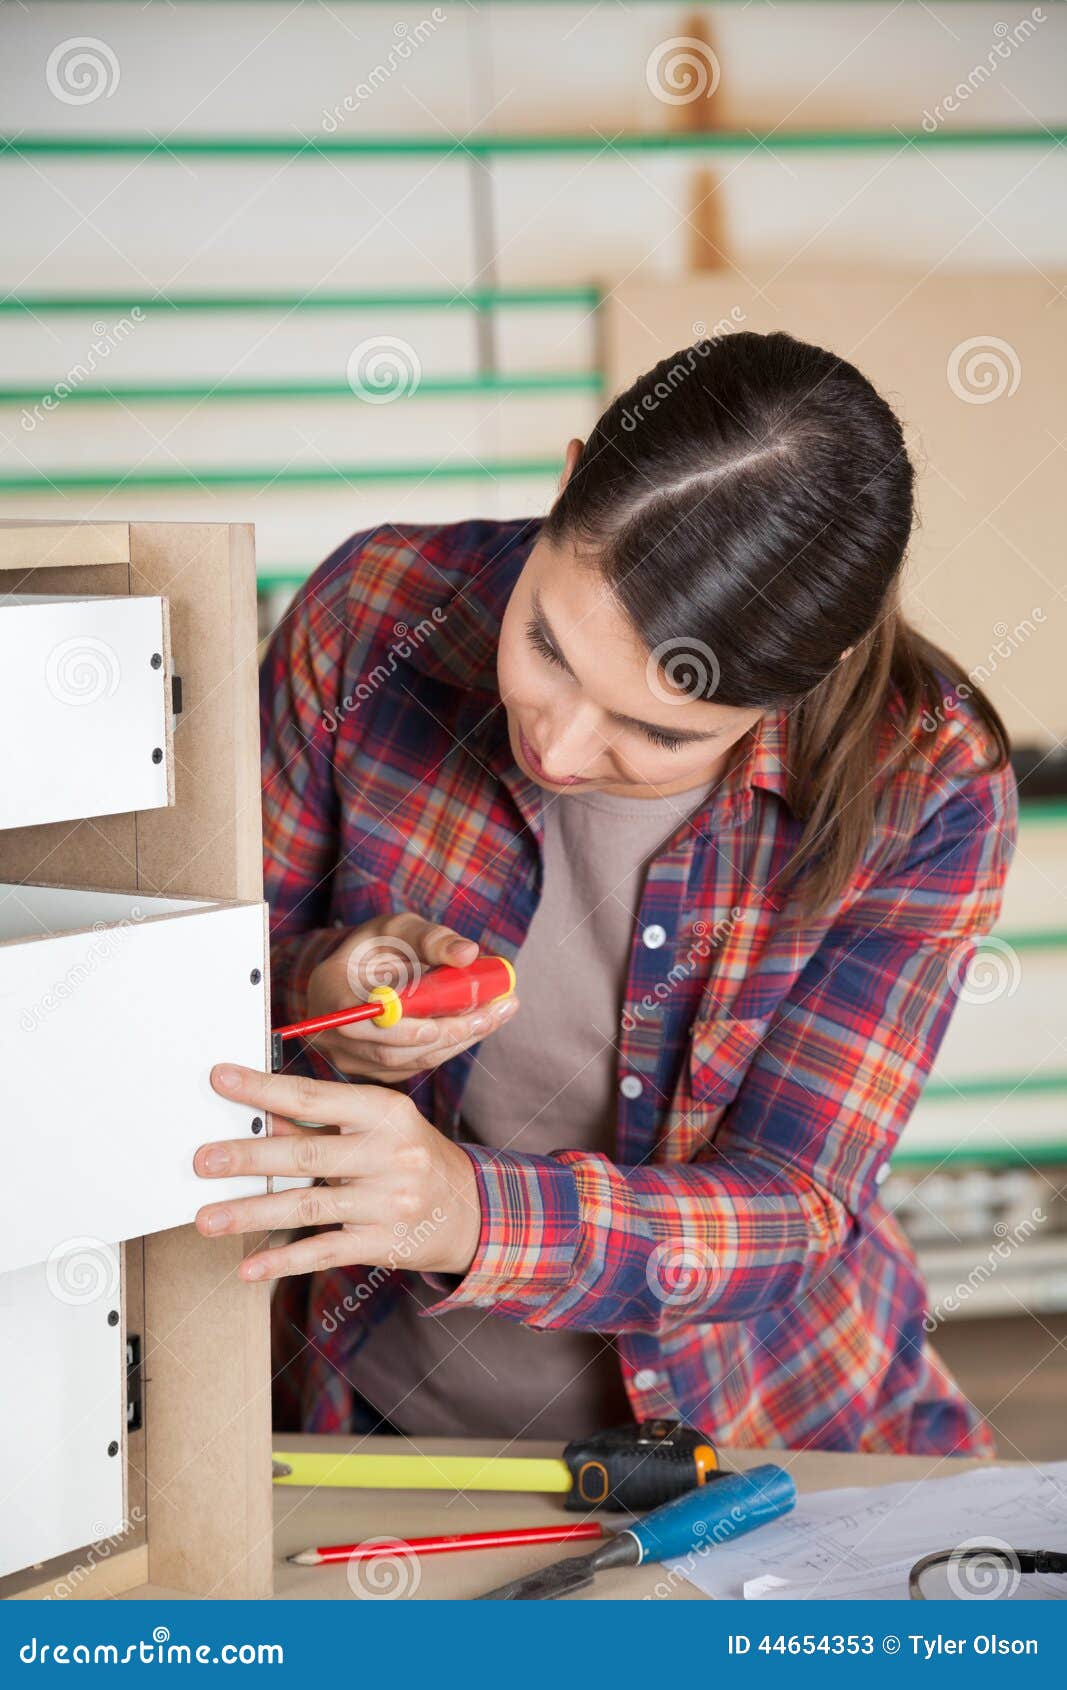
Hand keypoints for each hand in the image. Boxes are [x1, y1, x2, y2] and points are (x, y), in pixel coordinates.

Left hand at [193, 1063, 482, 1280]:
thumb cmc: (412, 1156)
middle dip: (249, 1158)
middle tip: (204, 1160)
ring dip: (251, 1212)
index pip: (312, 1097)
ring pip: (307, 1206)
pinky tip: (249, 1266)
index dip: (263, 1089)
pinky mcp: (382, 1243)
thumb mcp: (377, 1128)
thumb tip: (261, 1118)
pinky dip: (283, 1260)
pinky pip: (324, 1251)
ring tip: (208, 1218)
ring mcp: (388, 1202)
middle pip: (306, 1155)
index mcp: (384, 1112)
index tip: (221, 1080)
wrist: (470, 1208)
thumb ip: (322, 1124)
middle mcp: (389, 1154)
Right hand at [305, 912, 517, 1080]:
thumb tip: (468, 953)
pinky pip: (419, 1064)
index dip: (398, 1029)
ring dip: (460, 1039)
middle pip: (392, 1048)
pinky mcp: (379, 1070)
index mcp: (329, 993)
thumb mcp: (399, 929)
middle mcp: (334, 1034)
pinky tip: (483, 1022)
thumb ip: (430, 938)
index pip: (358, 1021)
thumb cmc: (379, 946)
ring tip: (500, 1010)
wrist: (365, 973)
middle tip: (494, 1010)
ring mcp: (354, 1058)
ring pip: (412, 1060)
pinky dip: (454, 1044)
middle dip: (448, 1032)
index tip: (435, 1026)